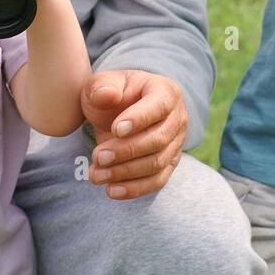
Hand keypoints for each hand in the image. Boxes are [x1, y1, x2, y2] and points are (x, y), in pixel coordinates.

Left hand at [80, 70, 187, 198]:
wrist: (119, 111)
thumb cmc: (113, 94)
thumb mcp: (103, 83)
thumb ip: (102, 87)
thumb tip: (107, 95)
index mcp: (165, 92)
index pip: (159, 106)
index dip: (139, 119)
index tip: (115, 130)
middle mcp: (177, 118)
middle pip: (158, 140)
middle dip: (126, 151)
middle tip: (98, 156)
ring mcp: (176, 144)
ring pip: (156, 164)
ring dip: (125, 173)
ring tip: (96, 174)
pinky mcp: (169, 165)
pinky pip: (156, 181)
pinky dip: (134, 189)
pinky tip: (111, 190)